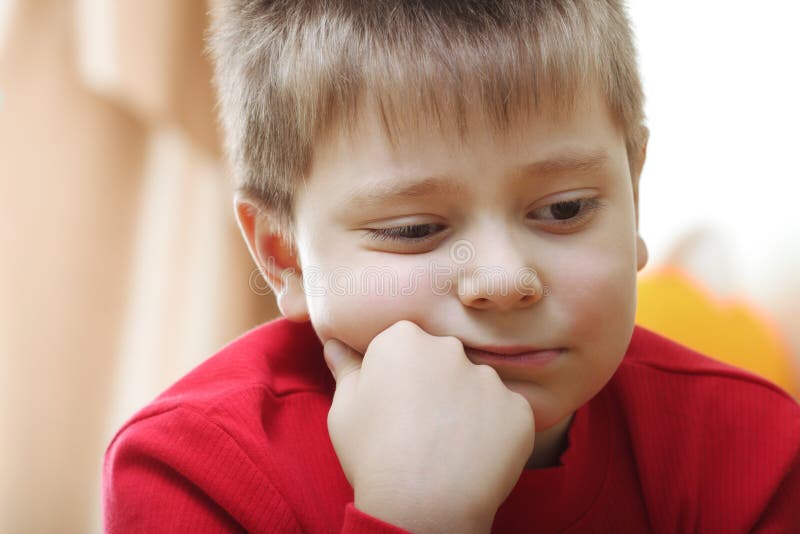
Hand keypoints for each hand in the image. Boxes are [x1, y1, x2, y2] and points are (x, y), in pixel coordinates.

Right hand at [324, 320, 534, 533]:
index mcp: (403, 339)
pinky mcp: (517, 408)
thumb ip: (346, 369)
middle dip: (435, 385)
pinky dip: (495, 432)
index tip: (394, 405)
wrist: (422, 504)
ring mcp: (488, 378)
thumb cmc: (373, 455)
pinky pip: (506, 414)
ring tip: (448, 447)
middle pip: (443, 360)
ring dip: (467, 408)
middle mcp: (449, 348)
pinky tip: (474, 457)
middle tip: (421, 427)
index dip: (398, 376)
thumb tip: (335, 344)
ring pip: (476, 387)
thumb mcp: (344, 410)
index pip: (404, 344)